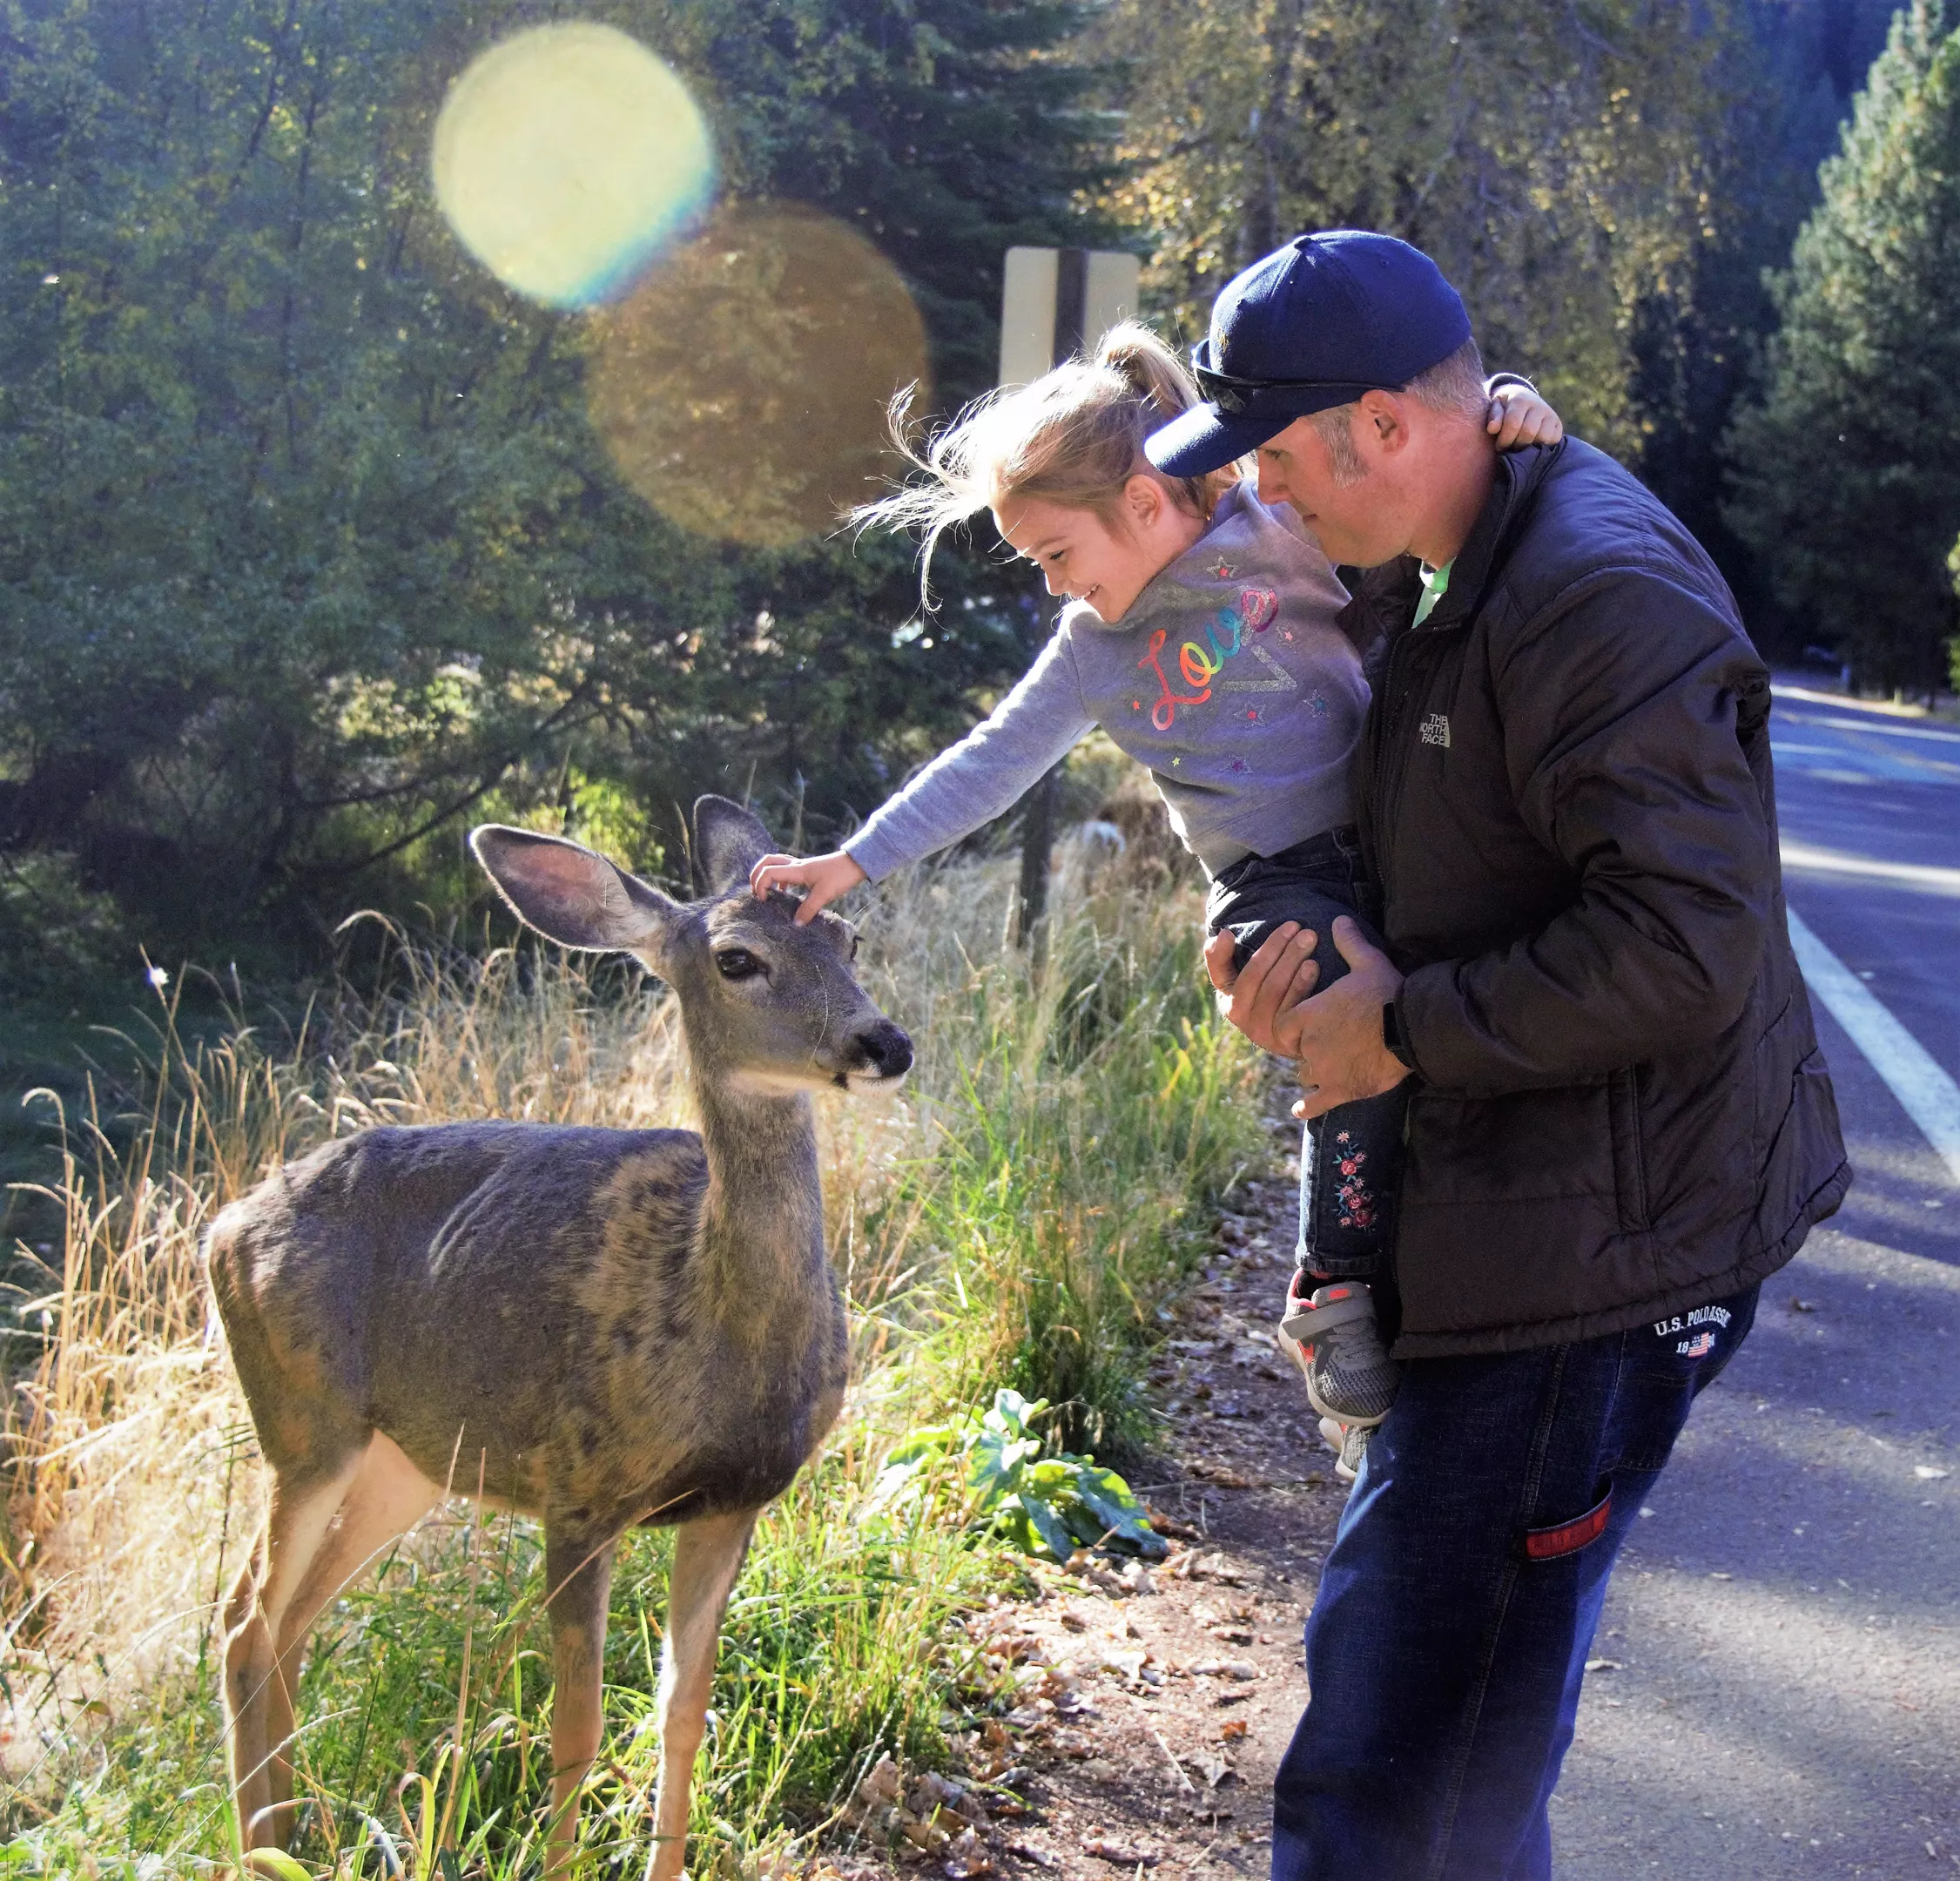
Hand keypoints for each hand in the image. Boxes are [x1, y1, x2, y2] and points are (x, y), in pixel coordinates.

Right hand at [748, 849, 866, 923]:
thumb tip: (795, 924)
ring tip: (767, 893)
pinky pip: (786, 870)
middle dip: (756, 875)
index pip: (768, 872)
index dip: (760, 885)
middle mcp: (795, 865)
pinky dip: (780, 879)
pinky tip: (786, 893)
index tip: (763, 901)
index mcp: (796, 870)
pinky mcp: (807, 869)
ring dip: (767, 875)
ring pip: (775, 863)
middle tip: (757, 892)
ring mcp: (801, 866)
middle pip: (766, 862)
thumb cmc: (840, 876)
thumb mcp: (824, 895)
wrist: (856, 863)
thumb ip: (809, 909)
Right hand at [1204, 920, 1324, 1055]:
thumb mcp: (1253, 975)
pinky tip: (1313, 966)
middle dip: (1275, 946)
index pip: (1219, 971)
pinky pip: (1291, 1008)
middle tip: (1296, 925)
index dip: (1220, 953)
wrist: (1301, 1033)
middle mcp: (1239, 1015)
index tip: (1230, 933)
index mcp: (1227, 995)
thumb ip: (1233, 955)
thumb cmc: (1274, 992)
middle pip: (1254, 976)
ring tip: (1308, 939)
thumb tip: (1224, 934)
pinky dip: (1301, 985)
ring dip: (1291, 960)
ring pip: (1272, 989)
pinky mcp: (1282, 1039)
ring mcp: (1260, 1030)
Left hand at [1207, 916, 1409, 1117]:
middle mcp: (1310, 1044)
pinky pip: (1316, 1103)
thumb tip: (1340, 920)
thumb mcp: (1368, 963)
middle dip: (1306, 1048)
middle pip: (1296, 1051)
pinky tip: (1302, 1109)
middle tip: (1325, 1044)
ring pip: (1306, 1075)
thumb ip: (1349, 943)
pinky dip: (1309, 1106)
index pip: (1283, 1025)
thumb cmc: (1387, 994)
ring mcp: (1324, 1070)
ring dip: (1314, 1072)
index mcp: (1309, 1015)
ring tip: (1327, 1068)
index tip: (1305, 1026)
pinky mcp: (1340, 1090)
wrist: (1412, 1030)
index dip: (1293, 1026)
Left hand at [1486, 383, 1563, 450]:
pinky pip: (1553, 440)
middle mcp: (1539, 406)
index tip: (1499, 446)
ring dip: (1529, 448)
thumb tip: (1492, 429)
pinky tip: (1531, 445)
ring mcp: (1550, 414)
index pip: (1513, 424)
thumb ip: (1493, 416)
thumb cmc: (1505, 407)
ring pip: (1543, 438)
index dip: (1504, 440)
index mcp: (1521, 400)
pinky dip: (1542, 447)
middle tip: (1509, 448)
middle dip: (1516, 445)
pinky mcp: (1558, 424)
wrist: (1524, 399)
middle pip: (1529, 433)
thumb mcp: (1496, 407)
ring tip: (1520, 447)